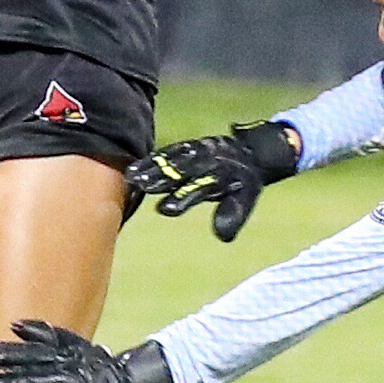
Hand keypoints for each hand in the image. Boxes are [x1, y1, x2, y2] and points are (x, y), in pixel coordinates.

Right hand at [126, 122, 299, 240]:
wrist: (251, 152)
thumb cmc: (243, 182)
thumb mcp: (245, 199)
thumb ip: (232, 215)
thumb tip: (223, 236)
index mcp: (222, 179)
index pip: (200, 189)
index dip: (184, 198)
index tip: (166, 209)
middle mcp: (207, 164)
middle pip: (182, 172)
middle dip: (161, 179)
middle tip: (141, 186)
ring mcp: (197, 153)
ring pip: (173, 160)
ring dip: (152, 167)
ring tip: (132, 176)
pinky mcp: (190, 146)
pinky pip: (170, 151)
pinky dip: (154, 158)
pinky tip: (136, 166)